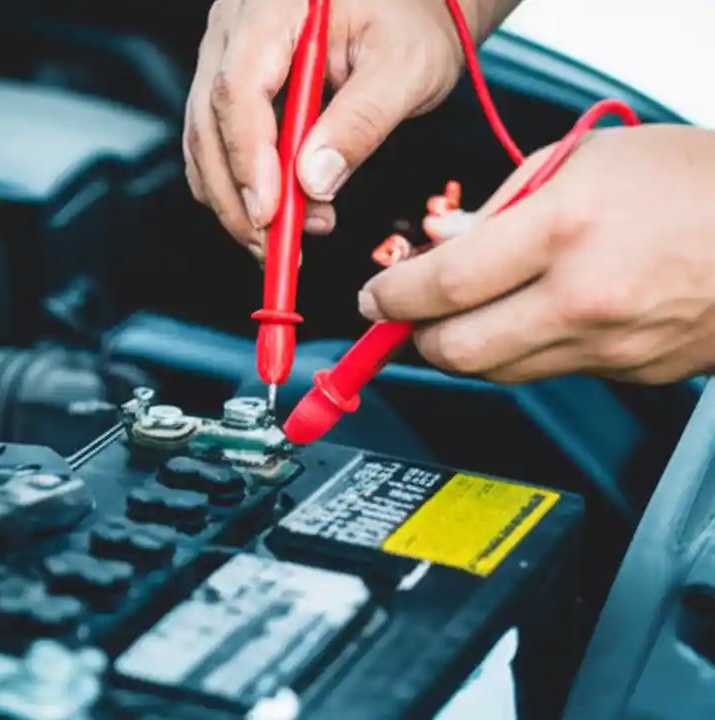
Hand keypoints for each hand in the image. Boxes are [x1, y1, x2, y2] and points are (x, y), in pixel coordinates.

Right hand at [183, 0, 515, 258]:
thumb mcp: (408, 67)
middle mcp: (234, 25)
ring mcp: (223, 52)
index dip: (248, 158)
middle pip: (208, 122)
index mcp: (274, 5)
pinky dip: (239, 185)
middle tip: (274, 247)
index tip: (269, 213)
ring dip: (235, 199)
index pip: (238, 89)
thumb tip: (313, 182)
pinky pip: (215, 140)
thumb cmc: (414, 19)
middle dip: (236, 195)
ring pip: (202, 139)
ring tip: (285, 238)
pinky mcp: (227, 80)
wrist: (412, 4)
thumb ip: (362, 122)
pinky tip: (278, 212)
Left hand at [360, 124, 714, 384]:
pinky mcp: (630, 373)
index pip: (444, 284)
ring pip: (499, 371)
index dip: (392, 297)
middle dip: (414, 337)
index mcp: (565, 230)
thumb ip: (499, 207)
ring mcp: (609, 344)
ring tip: (466, 314)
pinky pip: (549, 373)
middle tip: (404, 316)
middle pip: (458, 349)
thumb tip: (440, 242)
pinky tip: (533, 320)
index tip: (374, 297)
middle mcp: (583, 296)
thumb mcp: (583, 160)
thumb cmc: (689, 182)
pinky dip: (523, 352)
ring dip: (464, 348)